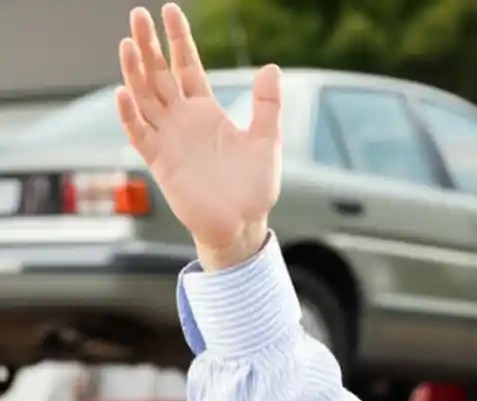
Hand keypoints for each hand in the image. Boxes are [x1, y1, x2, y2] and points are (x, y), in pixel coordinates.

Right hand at [116, 3, 280, 269]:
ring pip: (144, 97)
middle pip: (159, 74)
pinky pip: (140, 134)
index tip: (170, 10)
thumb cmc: (254, 186)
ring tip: (128, 42)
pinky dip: (130, 115)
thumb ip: (267, 105)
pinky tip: (124, 93)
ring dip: (135, 71)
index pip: (187, 65)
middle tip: (138, 14)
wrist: (242, 224)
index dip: (178, 38)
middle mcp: (182, 119)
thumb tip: (271, 67)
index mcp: (206, 110)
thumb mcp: (267, 141)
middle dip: (149, 45)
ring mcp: (168, 138)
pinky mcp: (160, 161)